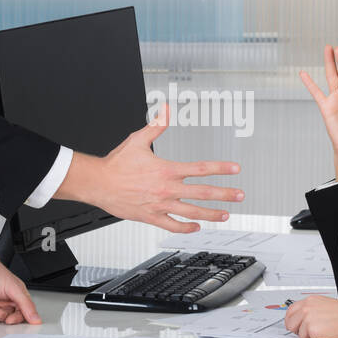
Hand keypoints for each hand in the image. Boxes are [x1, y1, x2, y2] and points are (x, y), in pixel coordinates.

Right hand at [56, 103, 244, 233]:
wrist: (98, 183)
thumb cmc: (116, 164)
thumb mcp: (138, 140)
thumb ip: (156, 126)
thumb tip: (166, 110)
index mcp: (167, 170)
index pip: (201, 168)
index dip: (221, 168)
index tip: (235, 169)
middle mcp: (167, 189)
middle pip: (202, 193)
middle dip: (224, 194)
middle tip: (239, 195)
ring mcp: (160, 205)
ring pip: (192, 212)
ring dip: (211, 214)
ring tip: (225, 214)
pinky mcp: (151, 217)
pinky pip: (173, 225)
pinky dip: (186, 227)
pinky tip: (196, 226)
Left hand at [283, 295, 337, 337]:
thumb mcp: (325, 304)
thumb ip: (311, 310)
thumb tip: (303, 319)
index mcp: (309, 300)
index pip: (290, 311)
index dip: (293, 321)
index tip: (295, 325)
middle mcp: (307, 308)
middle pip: (290, 324)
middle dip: (299, 330)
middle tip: (311, 332)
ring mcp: (308, 319)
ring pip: (300, 335)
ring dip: (310, 337)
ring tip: (324, 331)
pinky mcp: (312, 330)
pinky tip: (327, 335)